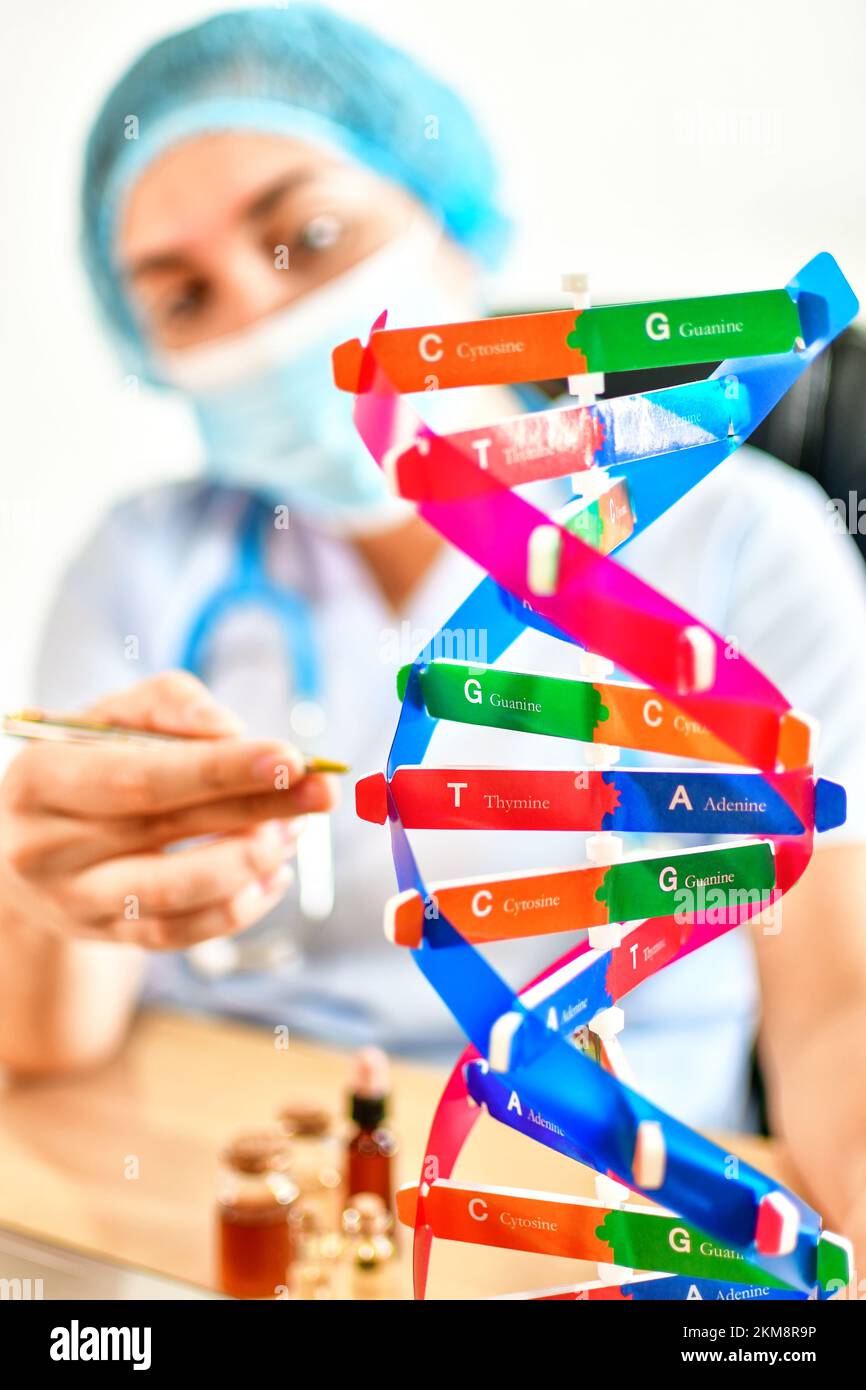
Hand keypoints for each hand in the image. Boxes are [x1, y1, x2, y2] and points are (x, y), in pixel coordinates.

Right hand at [0, 671, 337, 950]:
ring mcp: (73, 901)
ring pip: (176, 896)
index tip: (290, 758)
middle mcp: (48, 847)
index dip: (221, 769)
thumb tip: (233, 733)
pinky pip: (182, 934)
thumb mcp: (111, 716)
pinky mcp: (105, 937)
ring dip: (250, 862)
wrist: (26, 840)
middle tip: (321, 791)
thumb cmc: (86, 762)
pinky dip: (239, 907)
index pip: (142, 776)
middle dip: (256, 808)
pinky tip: (275, 873)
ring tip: (293, 830)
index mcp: (43, 778)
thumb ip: (170, 706)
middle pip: (167, 830)